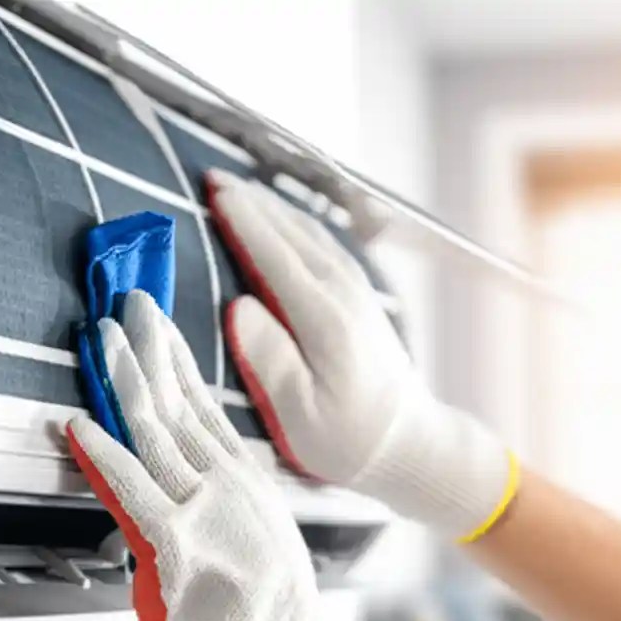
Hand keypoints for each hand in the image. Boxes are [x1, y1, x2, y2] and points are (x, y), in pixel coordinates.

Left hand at [65, 290, 381, 620]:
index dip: (180, 360)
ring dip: (126, 380)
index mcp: (246, 479)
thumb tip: (211, 479)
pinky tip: (81, 424)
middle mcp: (227, 482)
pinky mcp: (176, 539)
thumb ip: (232, 499)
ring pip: (156, 429)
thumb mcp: (265, 535)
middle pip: (181, 402)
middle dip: (153, 349)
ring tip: (106, 343)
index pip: (206, 405)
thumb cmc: (272, 610)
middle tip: (133, 308)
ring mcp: (203, 506)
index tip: (163, 328)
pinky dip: (102, 451)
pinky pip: (130, 485)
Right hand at [206, 169, 518, 541]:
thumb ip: (269, 360)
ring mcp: (357, 293)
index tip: (215, 192)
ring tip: (239, 189)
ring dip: (273, 208)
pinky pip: (324, 246)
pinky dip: (297, 224)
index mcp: (324, 322)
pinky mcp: (361, 298)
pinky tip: (281, 218)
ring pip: (310, 235)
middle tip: (213, 177)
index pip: (276, 257)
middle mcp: (343, 297)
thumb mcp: (301, 416)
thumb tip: (238, 305)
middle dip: (252, 203)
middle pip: (292, 235)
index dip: (244, 222)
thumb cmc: (346, 440)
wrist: (407, 444)